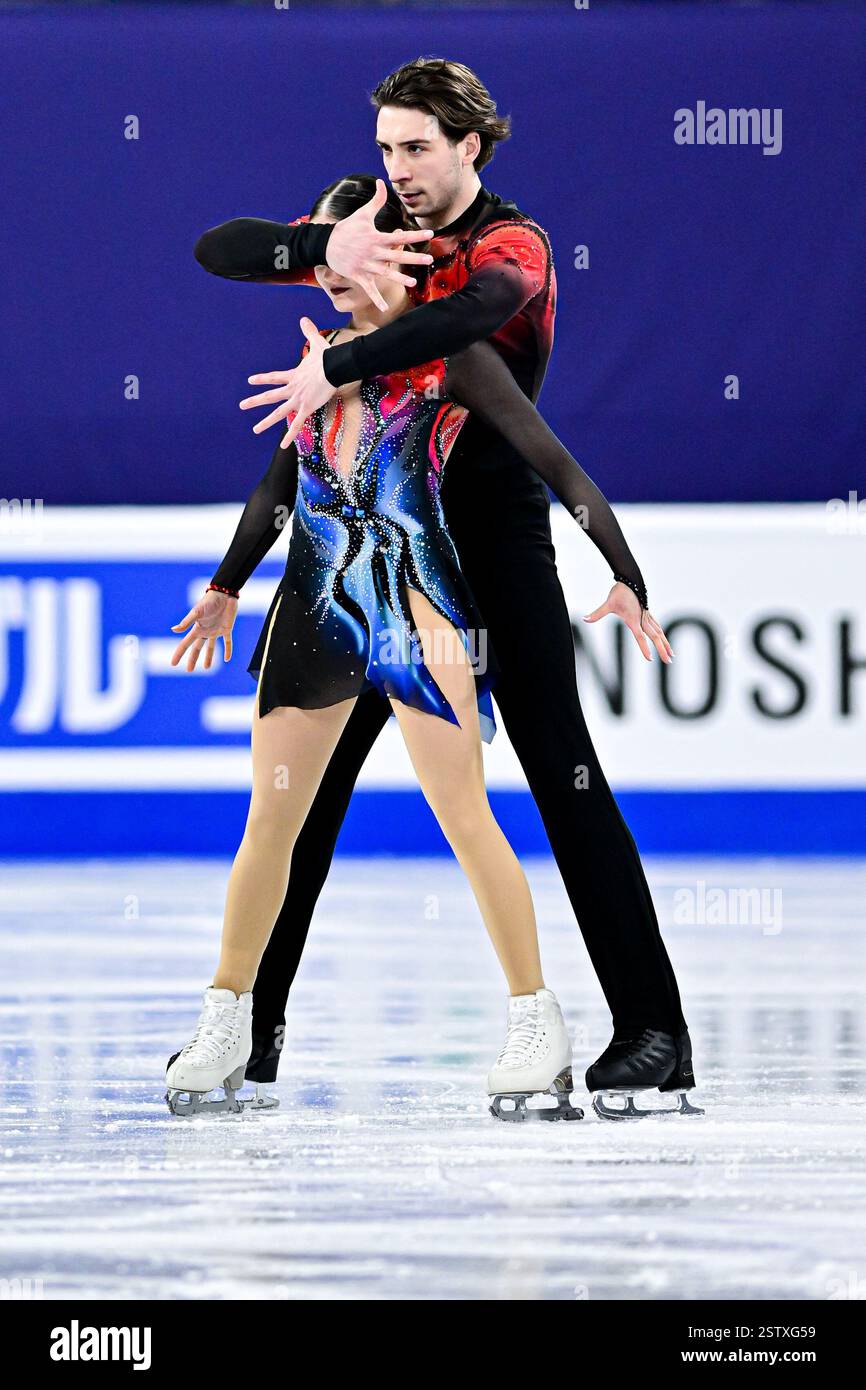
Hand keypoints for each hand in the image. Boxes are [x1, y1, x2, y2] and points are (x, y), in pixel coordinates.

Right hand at [170, 589, 237, 670]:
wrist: (224, 594)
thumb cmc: (209, 601)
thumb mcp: (196, 612)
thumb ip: (186, 622)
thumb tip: (173, 630)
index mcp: (197, 628)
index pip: (186, 644)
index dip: (179, 654)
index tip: (173, 664)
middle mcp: (205, 631)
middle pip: (197, 648)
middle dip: (193, 659)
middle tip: (189, 670)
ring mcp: (216, 631)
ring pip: (211, 647)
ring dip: (209, 657)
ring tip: (207, 668)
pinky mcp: (227, 628)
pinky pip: (227, 642)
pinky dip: (228, 650)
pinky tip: (227, 659)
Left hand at [240, 317, 335, 450]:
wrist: (333, 367)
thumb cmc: (327, 357)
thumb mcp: (317, 343)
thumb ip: (309, 331)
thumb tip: (304, 318)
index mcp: (294, 376)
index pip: (274, 377)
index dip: (262, 379)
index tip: (250, 380)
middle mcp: (292, 388)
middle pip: (270, 396)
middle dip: (255, 401)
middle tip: (242, 405)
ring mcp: (298, 399)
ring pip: (278, 413)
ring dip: (266, 422)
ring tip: (255, 430)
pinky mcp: (306, 408)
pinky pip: (297, 425)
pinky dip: (289, 436)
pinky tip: (283, 446)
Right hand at [326, 178, 433, 310]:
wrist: (326, 244)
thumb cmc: (347, 228)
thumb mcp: (362, 213)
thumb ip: (376, 200)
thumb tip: (382, 181)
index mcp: (376, 238)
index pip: (399, 236)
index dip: (415, 235)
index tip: (429, 234)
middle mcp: (373, 252)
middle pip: (396, 255)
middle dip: (414, 258)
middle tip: (430, 260)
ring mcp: (366, 266)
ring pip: (385, 273)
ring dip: (399, 278)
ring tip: (412, 282)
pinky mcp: (359, 276)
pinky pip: (369, 290)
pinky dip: (376, 299)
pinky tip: (385, 309)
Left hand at [583, 582, 672, 662]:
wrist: (631, 579)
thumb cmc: (619, 592)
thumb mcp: (608, 604)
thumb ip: (597, 613)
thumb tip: (584, 619)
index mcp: (634, 619)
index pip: (640, 637)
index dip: (645, 648)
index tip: (650, 659)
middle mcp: (643, 619)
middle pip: (655, 637)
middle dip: (662, 650)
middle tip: (669, 661)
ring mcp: (647, 616)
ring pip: (659, 633)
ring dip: (665, 644)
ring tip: (672, 655)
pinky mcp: (648, 614)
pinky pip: (658, 627)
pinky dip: (662, 635)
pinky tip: (665, 641)